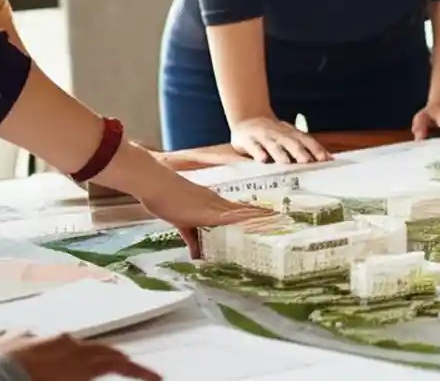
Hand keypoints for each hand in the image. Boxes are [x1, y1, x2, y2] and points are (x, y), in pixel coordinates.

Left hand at [0, 332, 158, 379]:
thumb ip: (90, 377)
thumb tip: (107, 367)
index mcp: (79, 359)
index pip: (118, 362)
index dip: (140, 371)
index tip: (157, 378)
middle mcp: (60, 342)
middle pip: (94, 349)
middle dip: (110, 359)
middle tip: (121, 367)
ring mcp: (32, 337)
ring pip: (59, 343)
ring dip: (69, 355)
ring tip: (67, 368)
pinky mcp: (5, 339)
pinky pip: (27, 341)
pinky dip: (34, 351)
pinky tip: (26, 360)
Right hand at [137, 177, 277, 258]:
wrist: (156, 184)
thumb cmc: (166, 200)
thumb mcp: (181, 224)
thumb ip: (191, 239)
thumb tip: (196, 255)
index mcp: (213, 205)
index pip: (240, 210)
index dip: (255, 213)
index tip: (272, 216)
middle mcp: (217, 204)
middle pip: (246, 210)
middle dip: (264, 216)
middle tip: (284, 219)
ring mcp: (214, 207)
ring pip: (243, 213)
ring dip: (260, 217)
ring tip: (278, 221)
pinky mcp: (207, 212)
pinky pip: (229, 217)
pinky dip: (243, 220)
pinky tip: (255, 222)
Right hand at [230, 117, 330, 164]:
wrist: (247, 119)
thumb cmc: (273, 135)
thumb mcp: (289, 137)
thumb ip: (304, 148)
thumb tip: (327, 160)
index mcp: (291, 133)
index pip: (306, 140)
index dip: (316, 149)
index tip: (326, 160)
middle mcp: (279, 134)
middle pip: (291, 142)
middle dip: (300, 152)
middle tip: (308, 162)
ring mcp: (263, 136)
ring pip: (273, 144)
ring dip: (280, 153)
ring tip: (286, 162)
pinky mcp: (247, 139)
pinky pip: (253, 146)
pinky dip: (258, 152)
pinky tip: (263, 160)